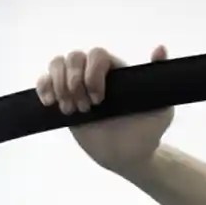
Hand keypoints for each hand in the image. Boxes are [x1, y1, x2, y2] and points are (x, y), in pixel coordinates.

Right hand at [36, 45, 173, 175]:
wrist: (128, 156)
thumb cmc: (147, 132)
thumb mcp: (162, 108)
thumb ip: (161, 80)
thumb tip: (160, 48)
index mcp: (118, 72)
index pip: (98, 55)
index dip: (93, 73)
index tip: (100, 99)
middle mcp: (96, 74)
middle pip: (74, 56)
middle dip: (74, 81)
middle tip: (86, 108)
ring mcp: (77, 85)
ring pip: (57, 64)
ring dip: (58, 85)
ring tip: (70, 110)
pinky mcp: (63, 98)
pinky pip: (44, 81)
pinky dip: (43, 87)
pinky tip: (51, 103)